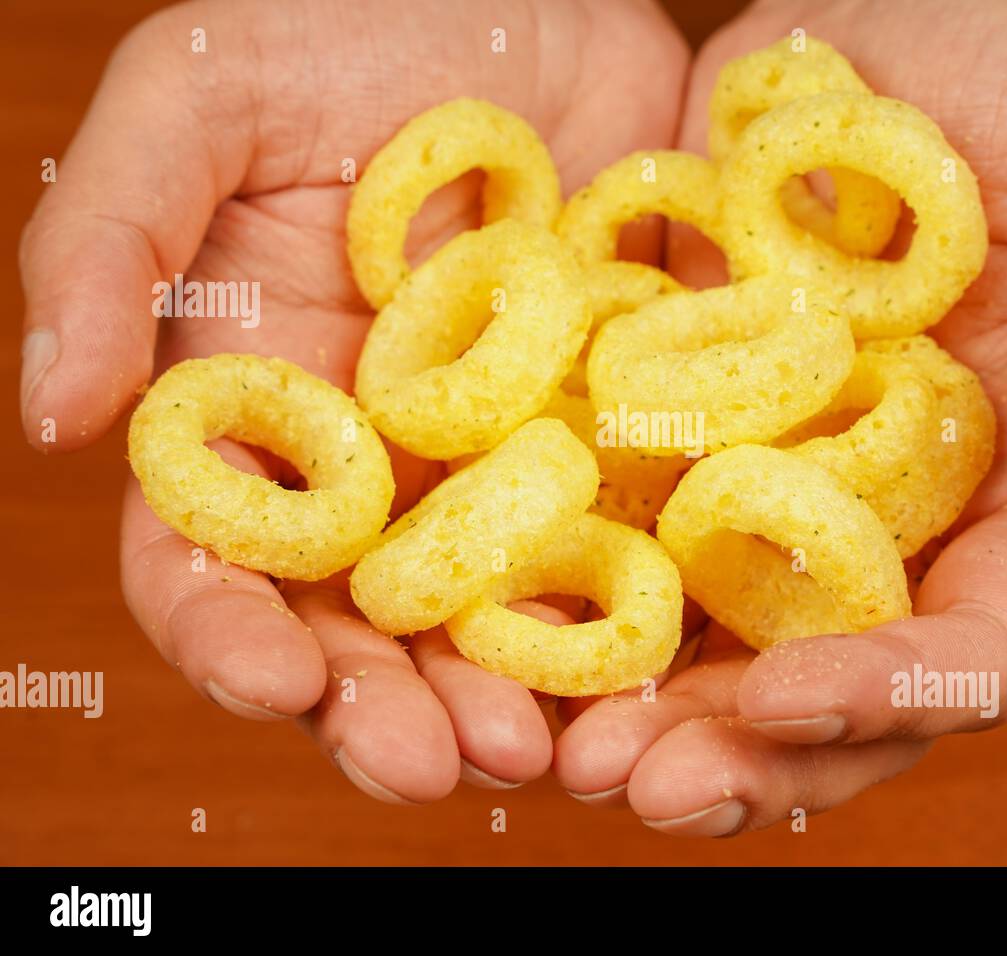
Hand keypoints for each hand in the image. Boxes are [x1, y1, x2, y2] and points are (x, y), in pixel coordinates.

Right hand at [19, 0, 687, 801]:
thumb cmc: (348, 18)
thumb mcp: (202, 96)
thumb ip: (109, 246)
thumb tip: (50, 417)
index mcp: (262, 411)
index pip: (213, 560)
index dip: (228, 635)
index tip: (274, 681)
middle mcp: (377, 464)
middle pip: (361, 626)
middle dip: (384, 707)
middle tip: (437, 765)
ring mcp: (500, 462)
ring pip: (492, 620)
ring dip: (508, 698)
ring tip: (547, 751)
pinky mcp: (613, 437)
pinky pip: (622, 547)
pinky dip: (630, 619)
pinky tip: (652, 668)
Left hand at [553, 0, 1006, 834]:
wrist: (840, 24)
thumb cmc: (993, 66)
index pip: (982, 641)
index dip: (899, 693)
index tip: (788, 698)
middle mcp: (892, 522)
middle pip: (840, 694)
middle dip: (750, 758)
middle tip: (639, 783)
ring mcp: (775, 501)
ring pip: (724, 662)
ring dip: (651, 727)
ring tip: (563, 759)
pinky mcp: (674, 457)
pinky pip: (629, 567)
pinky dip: (578, 625)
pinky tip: (505, 651)